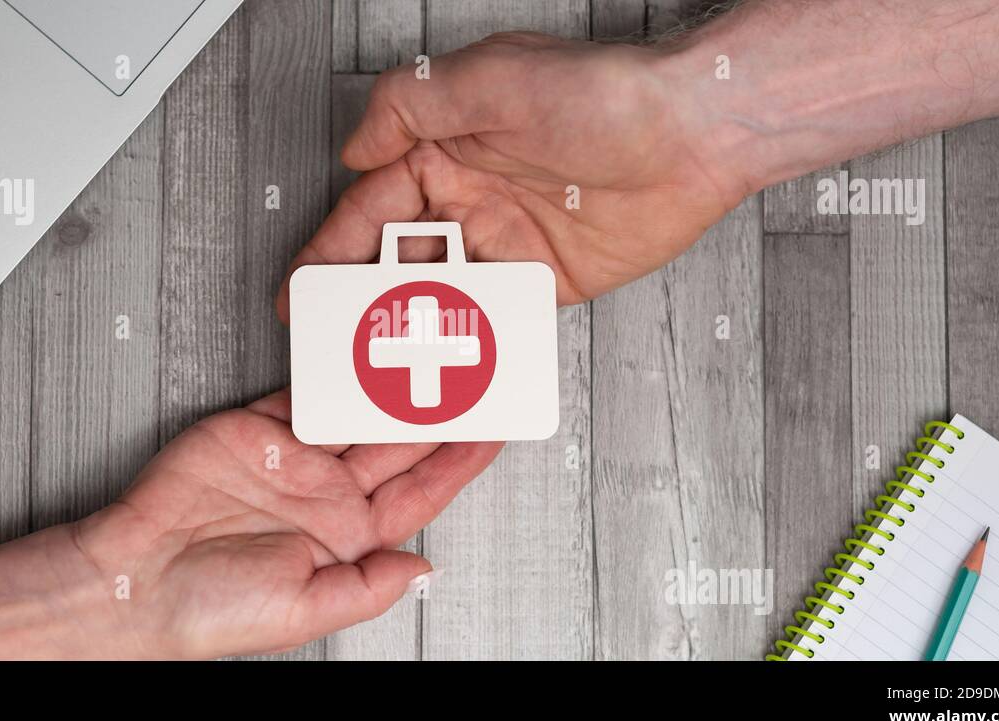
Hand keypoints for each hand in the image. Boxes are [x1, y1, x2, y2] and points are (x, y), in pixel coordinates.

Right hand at [0, 390, 499, 659]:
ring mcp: (294, 460)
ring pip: (358, 412)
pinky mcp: (258, 429)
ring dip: (394, 387)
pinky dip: (333, 372)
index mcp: (346, 539)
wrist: (135, 579)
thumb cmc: (209, 610)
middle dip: (438, 413)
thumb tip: (423, 569)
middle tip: (474, 377)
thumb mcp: (302, 612)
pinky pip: (304, 393)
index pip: (418, 494)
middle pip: (397, 446)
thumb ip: (367, 587)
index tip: (489, 434)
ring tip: (433, 357)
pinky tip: (364, 355)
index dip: (456, 465)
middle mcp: (326, 497)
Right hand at [278, 2, 998, 316]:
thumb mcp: (489, 80)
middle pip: (399, 258)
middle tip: (336, 341)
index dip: (332, 251)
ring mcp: (507, 242)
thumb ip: (409, 108)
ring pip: (442, 294)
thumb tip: (354, 146)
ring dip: (412, 327)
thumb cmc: (606, 93)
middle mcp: (472, 197)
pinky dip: (473, 341)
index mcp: (447, 149)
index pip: (372, 208)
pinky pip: (498, 318)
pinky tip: (451, 359)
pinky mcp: (547, 280)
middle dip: (363, 300)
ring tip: (383, 361)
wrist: (693, 134)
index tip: (304, 290)